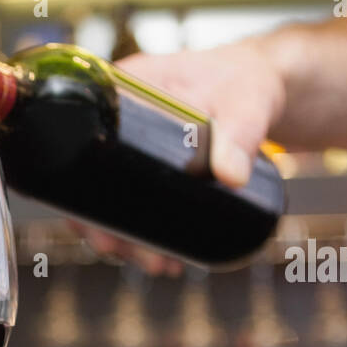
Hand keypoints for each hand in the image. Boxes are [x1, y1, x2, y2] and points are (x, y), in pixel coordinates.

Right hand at [76, 39, 286, 273]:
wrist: (267, 84)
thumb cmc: (249, 80)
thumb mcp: (246, 102)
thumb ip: (241, 133)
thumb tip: (232, 177)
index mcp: (122, 91)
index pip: (80, 145)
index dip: (79, 195)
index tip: (101, 231)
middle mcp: (119, 121)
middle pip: (92, 183)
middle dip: (106, 229)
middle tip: (134, 255)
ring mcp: (134, 148)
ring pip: (113, 200)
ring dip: (126, 239)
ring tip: (160, 265)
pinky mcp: (154, 168)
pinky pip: (137, 203)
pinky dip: (146, 233)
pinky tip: (167, 257)